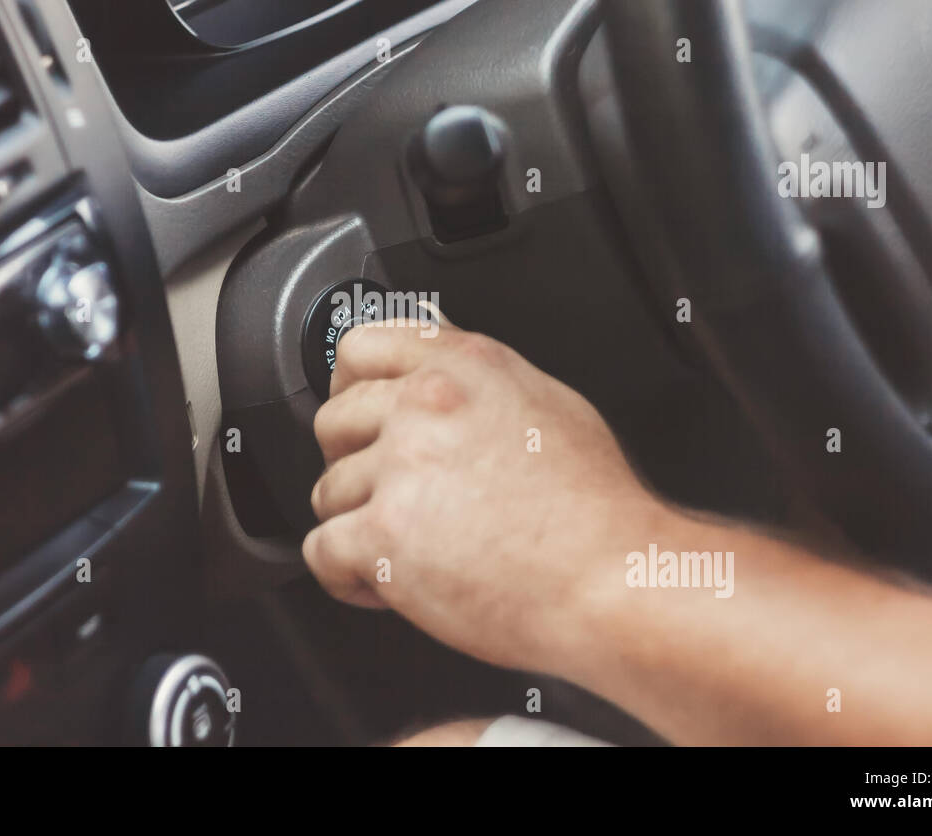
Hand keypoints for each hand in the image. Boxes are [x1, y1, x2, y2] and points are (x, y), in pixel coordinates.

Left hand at [304, 321, 667, 675]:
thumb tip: (439, 372)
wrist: (611, 579)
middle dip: (352, 465)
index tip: (359, 418)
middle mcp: (425, 406)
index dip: (349, 387)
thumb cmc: (594, 508)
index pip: (361, 347)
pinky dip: (346, 577)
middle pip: (333, 422)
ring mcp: (400, 468)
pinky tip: (386, 585)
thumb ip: (481, 380)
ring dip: (357, 525)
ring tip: (407, 549)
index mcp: (463, 366)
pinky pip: (320, 552)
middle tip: (388, 496)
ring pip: (327, 492)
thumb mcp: (550, 403)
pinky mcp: (383, 535)